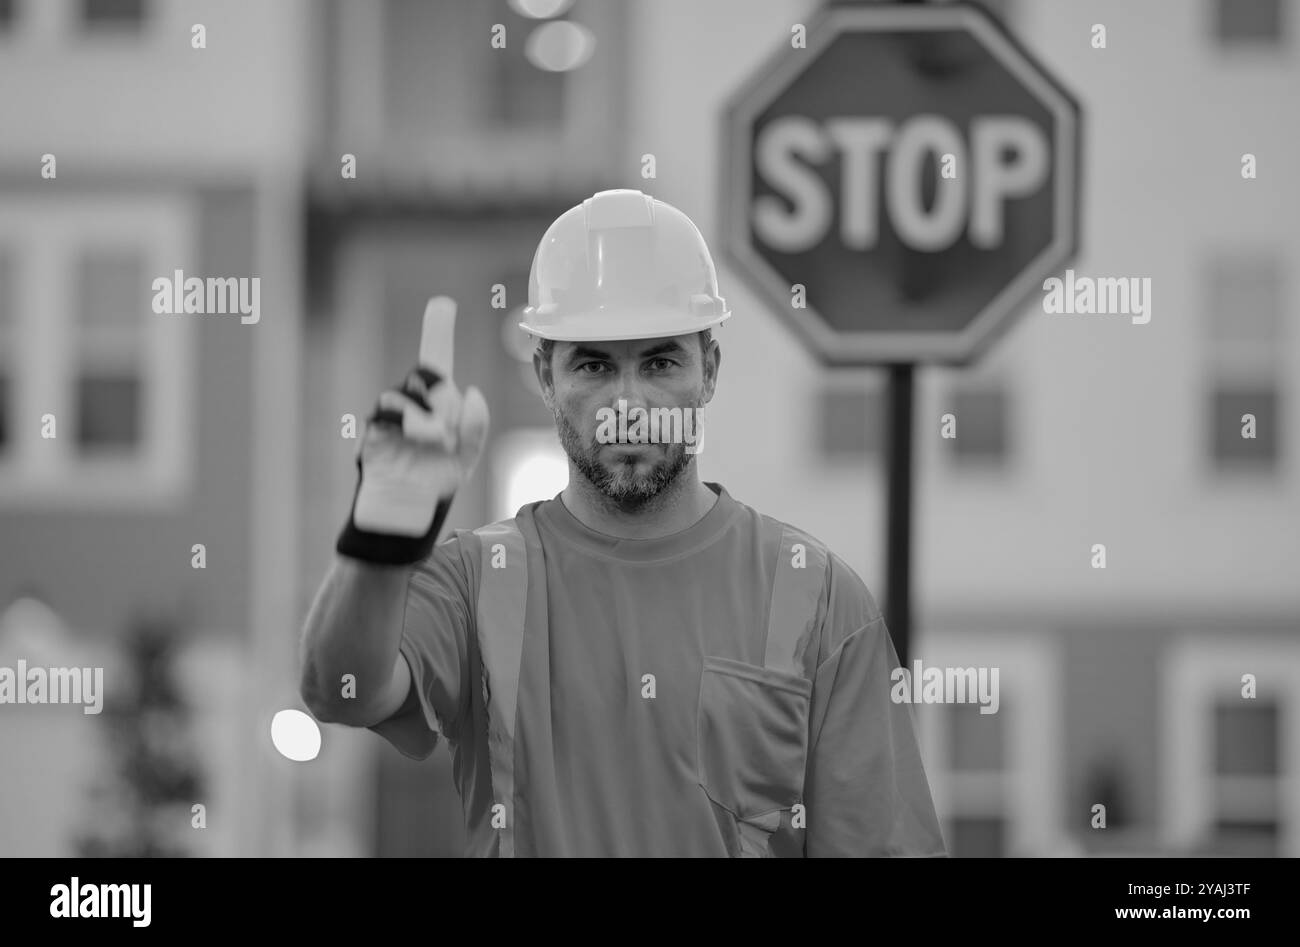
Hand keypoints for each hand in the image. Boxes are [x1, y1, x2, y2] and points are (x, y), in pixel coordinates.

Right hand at [336, 297, 489, 563]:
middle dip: (443, 394)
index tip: (442, 302)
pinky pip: (385, 412)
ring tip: (438, 443)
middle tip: (451, 430)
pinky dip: (407, 421)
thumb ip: (474, 425)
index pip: (438, 363)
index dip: (437, 331)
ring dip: (429, 414)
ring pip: (406, 391)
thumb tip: (469, 390)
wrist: (404, 523)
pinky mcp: (372, 435)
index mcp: (437, 409)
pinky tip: (419, 442)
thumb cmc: (432, 489)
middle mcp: (412, 408)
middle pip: (426, 373)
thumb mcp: (464, 459)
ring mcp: (390, 421)